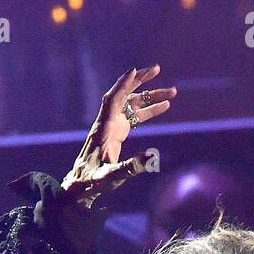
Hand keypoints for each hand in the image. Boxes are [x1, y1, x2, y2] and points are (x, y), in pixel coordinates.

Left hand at [60, 66, 176, 209]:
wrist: (81, 185)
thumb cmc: (93, 181)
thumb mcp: (110, 177)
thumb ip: (130, 168)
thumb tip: (152, 158)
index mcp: (104, 128)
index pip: (113, 100)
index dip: (122, 85)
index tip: (135, 71)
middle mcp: (108, 122)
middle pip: (124, 95)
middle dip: (139, 81)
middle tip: (157, 68)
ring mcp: (113, 126)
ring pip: (132, 104)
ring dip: (150, 96)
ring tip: (172, 92)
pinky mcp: (117, 132)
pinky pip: (134, 116)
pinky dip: (148, 110)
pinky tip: (164, 107)